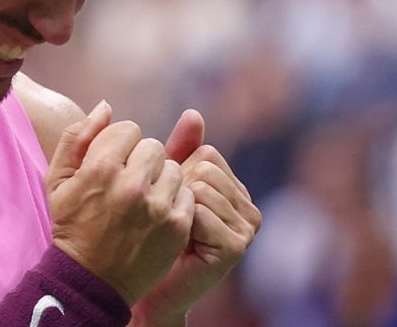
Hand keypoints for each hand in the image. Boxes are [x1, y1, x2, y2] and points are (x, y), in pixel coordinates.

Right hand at [45, 101, 195, 305]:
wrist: (91, 280)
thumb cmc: (71, 224)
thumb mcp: (57, 180)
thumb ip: (76, 138)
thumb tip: (105, 106)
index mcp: (101, 169)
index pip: (128, 129)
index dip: (120, 144)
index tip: (113, 164)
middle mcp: (132, 186)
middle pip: (154, 146)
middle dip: (141, 159)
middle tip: (129, 181)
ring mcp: (158, 208)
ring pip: (173, 168)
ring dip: (160, 178)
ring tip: (143, 198)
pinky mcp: (178, 227)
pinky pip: (187, 194)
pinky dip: (175, 200)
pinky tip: (156, 214)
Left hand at [132, 110, 261, 325]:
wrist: (148, 285)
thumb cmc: (152, 234)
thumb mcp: (165, 185)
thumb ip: (181, 150)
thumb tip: (193, 112)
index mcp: (235, 188)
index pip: (205, 152)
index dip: (176, 170)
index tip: (169, 200)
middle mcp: (248, 206)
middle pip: (205, 166)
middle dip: (176, 187)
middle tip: (170, 219)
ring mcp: (247, 227)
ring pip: (201, 185)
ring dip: (176, 205)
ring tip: (174, 231)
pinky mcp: (236, 246)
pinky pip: (199, 210)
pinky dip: (180, 222)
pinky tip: (179, 242)